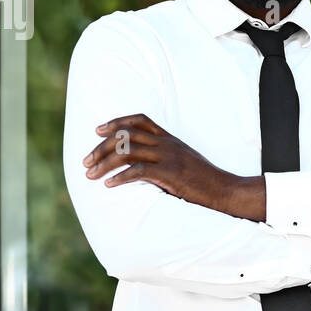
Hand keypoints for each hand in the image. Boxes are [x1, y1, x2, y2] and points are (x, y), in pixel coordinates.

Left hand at [82, 113, 229, 209]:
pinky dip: (120, 177)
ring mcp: (168, 157)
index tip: (98, 130)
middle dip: (101, 147)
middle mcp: (167, 143)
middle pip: (126, 135)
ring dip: (104, 163)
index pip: (140, 120)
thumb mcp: (184, 162)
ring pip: (127, 151)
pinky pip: (138, 171)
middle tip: (86, 161)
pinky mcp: (169, 173)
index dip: (117, 122)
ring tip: (91, 175)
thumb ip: (163, 158)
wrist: (224, 190)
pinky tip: (108, 185)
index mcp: (170, 139)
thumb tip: (139, 166)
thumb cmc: (203, 181)